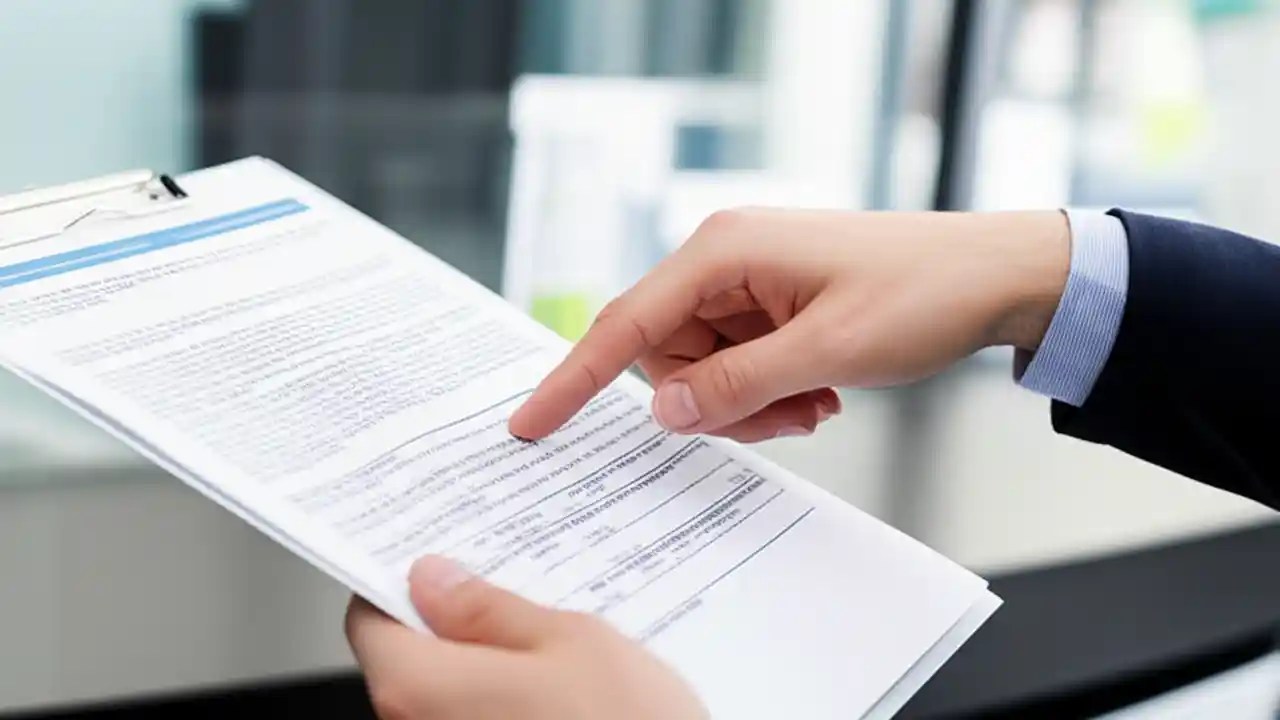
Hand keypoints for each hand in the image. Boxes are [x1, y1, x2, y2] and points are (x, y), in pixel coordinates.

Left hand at [344, 556, 706, 719]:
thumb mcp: (571, 642)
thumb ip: (489, 609)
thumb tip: (434, 580)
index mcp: (422, 688)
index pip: (369, 620)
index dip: (399, 582)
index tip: (435, 561)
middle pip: (405, 660)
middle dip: (451, 621)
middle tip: (509, 589)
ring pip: (444, 695)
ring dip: (482, 663)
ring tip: (548, 640)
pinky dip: (500, 701)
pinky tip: (556, 689)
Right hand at [509, 208, 1068, 440]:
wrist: (992, 277)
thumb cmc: (921, 292)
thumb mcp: (826, 351)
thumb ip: (738, 386)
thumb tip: (663, 412)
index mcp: (725, 251)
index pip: (627, 322)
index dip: (574, 377)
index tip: (531, 423)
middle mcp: (725, 260)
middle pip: (667, 357)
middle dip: (715, 403)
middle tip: (783, 417)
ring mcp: (748, 283)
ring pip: (704, 371)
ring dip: (749, 404)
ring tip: (814, 402)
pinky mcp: (770, 304)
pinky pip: (737, 366)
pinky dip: (768, 393)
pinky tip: (818, 392)